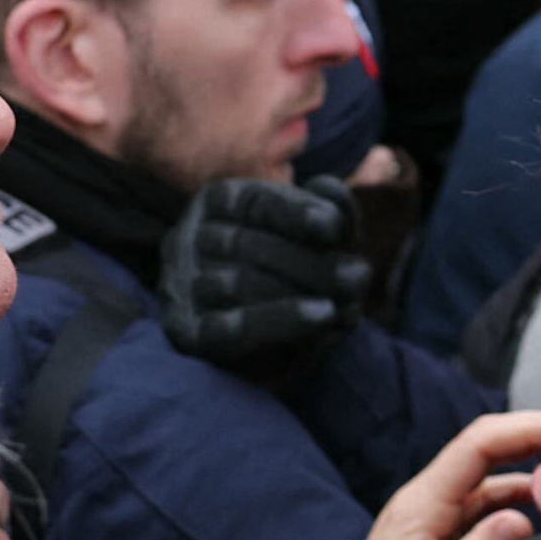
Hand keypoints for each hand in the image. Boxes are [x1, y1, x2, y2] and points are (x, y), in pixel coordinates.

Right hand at [159, 173, 371, 378]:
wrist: (277, 341)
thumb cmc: (298, 272)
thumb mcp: (317, 234)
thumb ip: (329, 210)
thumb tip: (333, 198)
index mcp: (218, 202)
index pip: (254, 202)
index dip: (295, 213)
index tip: (334, 228)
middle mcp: (188, 237)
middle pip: (248, 244)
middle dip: (312, 262)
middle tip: (359, 278)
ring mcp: (181, 286)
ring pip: (240, 283)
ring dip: (301, 292)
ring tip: (348, 303)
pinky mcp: (188, 333)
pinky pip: (233, 326)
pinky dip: (282, 319)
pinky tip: (323, 315)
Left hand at [298, 409, 540, 539]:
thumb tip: (521, 516)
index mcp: (422, 505)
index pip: (479, 445)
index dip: (526, 429)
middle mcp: (429, 500)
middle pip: (490, 452)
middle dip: (538, 442)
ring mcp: (437, 515)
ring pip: (494, 480)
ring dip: (536, 477)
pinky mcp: (444, 535)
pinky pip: (489, 507)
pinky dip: (524, 505)